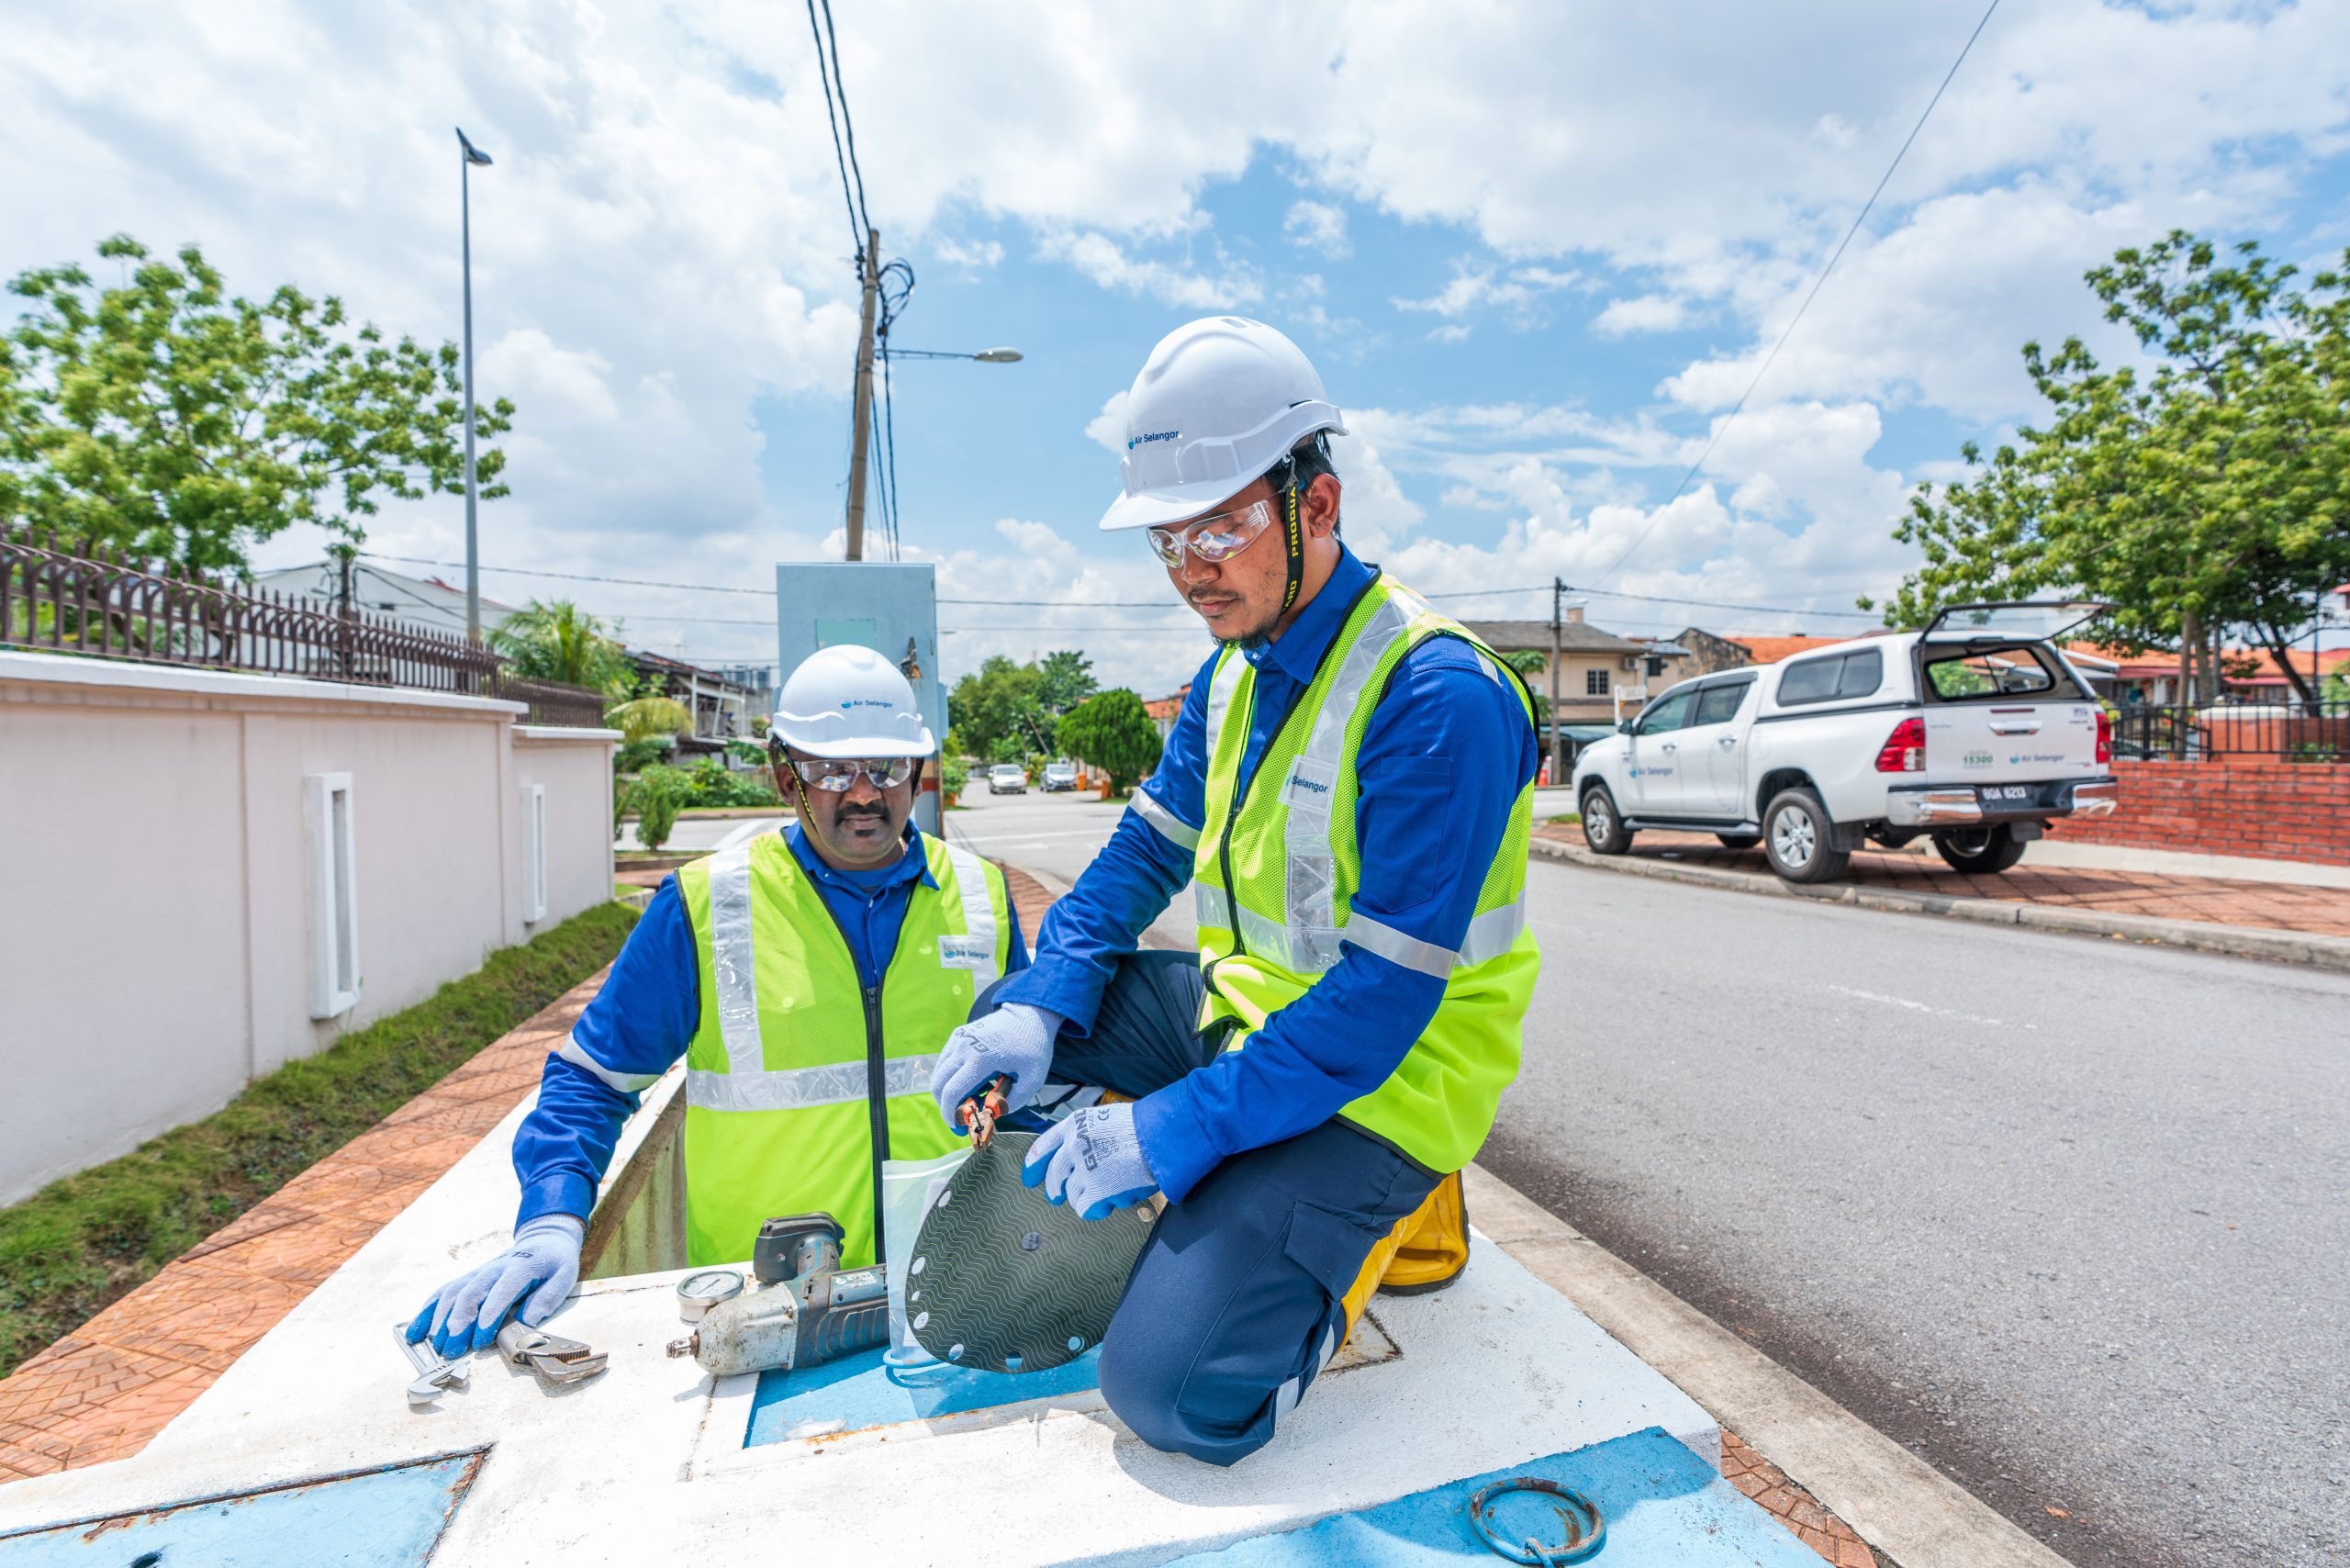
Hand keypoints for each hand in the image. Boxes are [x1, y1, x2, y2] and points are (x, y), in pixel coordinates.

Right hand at [405, 1214, 583, 1357]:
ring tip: (434, 1346)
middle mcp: (494, 1269)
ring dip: (440, 1320)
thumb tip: (526, 1323)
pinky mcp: (467, 1278)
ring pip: (452, 1293)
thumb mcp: (563, 1278)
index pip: (500, 1292)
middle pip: (471, 1294)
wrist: (543, 1239)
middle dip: (458, 1323)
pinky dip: (427, 1312)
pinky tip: (415, 1332)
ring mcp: (477, 1272)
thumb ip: (546, 1299)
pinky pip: (443, 1293)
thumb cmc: (554, 1264)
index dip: (488, 1317)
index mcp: (520, 1268)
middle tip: (451, 1351)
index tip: (479, 1341)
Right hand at [931, 1003, 1061, 1132]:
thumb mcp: (1033, 1079)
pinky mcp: (958, 1035)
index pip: (953, 1091)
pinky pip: (944, 1062)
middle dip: (946, 1107)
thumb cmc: (1033, 1047)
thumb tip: (991, 1115)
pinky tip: (970, 1083)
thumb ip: (1013, 1101)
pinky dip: (950, 1078)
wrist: (1029, 1015)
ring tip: (971, 1100)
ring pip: (938, 1074)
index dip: (951, 1114)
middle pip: (939, 1084)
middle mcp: (964, 1046)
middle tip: (962, 1119)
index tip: (959, 1127)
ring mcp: (958, 1039)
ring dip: (947, 1092)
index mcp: (982, 1058)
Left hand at [1022, 1102, 1158, 1220]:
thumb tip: (1075, 1158)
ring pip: (1072, 1195)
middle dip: (1055, 1189)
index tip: (1029, 1178)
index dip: (1034, 1164)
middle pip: (1055, 1176)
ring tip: (1109, 1190)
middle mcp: (1074, 1146)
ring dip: (1087, 1197)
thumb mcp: (1105, 1119)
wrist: (1161, 1136)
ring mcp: (1084, 1169)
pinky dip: (1097, 1208)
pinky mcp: (1097, 1190)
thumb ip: (1086, 1136)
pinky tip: (1110, 1201)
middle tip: (1056, 1197)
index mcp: (1074, 1125)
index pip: (1043, 1146)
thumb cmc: (1141, 1127)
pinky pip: (1087, 1209)